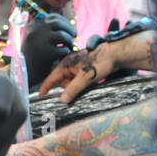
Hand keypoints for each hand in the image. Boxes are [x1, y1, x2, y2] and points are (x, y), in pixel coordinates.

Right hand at [22, 13, 76, 86]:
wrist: (22, 75)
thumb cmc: (32, 58)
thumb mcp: (35, 40)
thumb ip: (46, 31)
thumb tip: (66, 24)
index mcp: (32, 26)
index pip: (52, 17)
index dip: (64, 22)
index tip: (69, 29)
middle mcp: (35, 31)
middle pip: (58, 24)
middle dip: (69, 29)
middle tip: (74, 36)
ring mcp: (40, 41)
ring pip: (63, 35)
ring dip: (69, 41)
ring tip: (68, 48)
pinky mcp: (46, 53)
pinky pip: (63, 50)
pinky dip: (66, 53)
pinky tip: (61, 57)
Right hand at [37, 31, 156, 103]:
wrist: (115, 54)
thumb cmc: (100, 62)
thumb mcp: (85, 78)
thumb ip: (72, 89)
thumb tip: (62, 100)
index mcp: (66, 64)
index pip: (51, 78)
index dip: (46, 87)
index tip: (41, 95)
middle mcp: (70, 65)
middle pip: (63, 82)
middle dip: (70, 88)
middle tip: (81, 86)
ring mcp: (78, 67)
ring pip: (72, 82)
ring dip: (78, 86)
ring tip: (89, 83)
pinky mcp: (85, 69)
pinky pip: (79, 80)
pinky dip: (84, 84)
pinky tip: (92, 82)